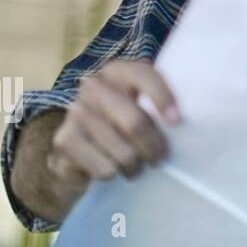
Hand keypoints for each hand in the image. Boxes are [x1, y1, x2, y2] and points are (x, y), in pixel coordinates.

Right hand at [47, 59, 178, 188]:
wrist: (74, 150)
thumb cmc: (120, 124)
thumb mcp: (140, 104)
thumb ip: (158, 103)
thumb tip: (181, 121)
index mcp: (117, 71)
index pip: (143, 75)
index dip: (163, 98)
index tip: (177, 122)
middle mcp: (93, 86)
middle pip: (136, 122)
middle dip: (155, 147)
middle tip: (159, 158)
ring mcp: (76, 113)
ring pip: (124, 153)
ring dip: (135, 167)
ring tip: (134, 165)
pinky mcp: (65, 140)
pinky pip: (105, 169)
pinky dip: (113, 174)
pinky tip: (109, 166)